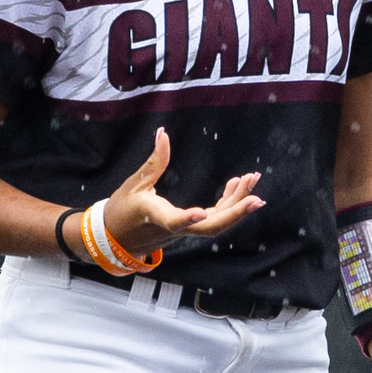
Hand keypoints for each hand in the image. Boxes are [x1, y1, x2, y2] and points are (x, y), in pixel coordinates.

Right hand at [105, 129, 261, 254]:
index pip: (173, 222)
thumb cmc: (121, 210)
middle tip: (256, 198)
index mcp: (154, 216)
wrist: (115, 239)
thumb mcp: (133, 184)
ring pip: (215, 223)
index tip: (201, 213)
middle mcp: (173, 229)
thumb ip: (154, 161)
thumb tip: (162, 133)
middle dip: (234, 213)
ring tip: (252, 180)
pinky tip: (236, 185)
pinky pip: (212, 219)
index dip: (187, 219)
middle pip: (208, 228)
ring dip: (236, 204)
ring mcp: (184, 232)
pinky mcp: (189, 229)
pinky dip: (227, 203)